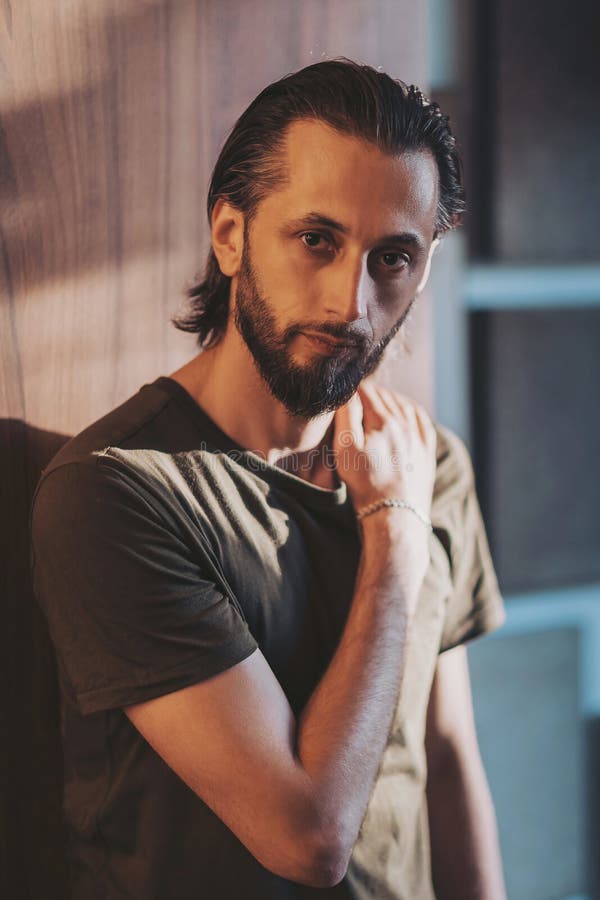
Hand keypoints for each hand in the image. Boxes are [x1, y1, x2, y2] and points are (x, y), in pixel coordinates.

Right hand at [332, 378, 436, 515]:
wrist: (395, 515)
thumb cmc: (365, 484)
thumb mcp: (346, 450)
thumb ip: (347, 416)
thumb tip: (349, 392)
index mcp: (384, 420)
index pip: (366, 391)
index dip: (352, 389)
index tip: (343, 393)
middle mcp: (405, 423)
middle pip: (385, 396)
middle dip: (369, 393)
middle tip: (355, 397)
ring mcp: (419, 435)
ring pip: (403, 404)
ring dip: (388, 399)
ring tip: (375, 402)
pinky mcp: (427, 449)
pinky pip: (421, 418)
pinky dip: (409, 409)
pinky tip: (402, 410)